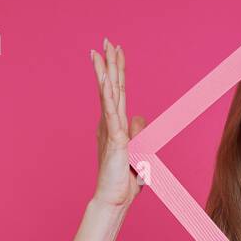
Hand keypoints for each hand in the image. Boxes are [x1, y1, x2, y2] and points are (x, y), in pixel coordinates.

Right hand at [91, 38, 146, 207]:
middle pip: (112, 87)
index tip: (114, 52)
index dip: (117, 71)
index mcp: (115, 125)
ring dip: (105, 71)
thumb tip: (140, 117)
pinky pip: (111, 111)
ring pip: (108, 94)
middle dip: (109, 63)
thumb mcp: (140, 152)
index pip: (118, 92)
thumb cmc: (125, 179)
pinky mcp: (114, 138)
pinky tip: (104, 79)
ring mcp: (111, 129)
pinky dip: (107, 94)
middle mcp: (110, 123)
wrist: (115, 198)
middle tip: (106, 41)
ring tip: (100, 51)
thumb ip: (140, 133)